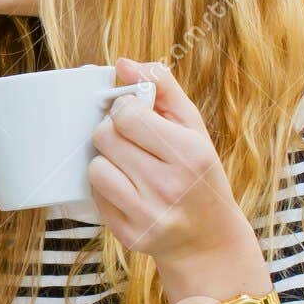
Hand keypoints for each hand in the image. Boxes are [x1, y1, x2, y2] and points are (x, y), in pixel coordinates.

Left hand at [86, 57, 250, 266]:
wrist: (208, 239)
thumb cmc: (199, 174)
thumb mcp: (193, 128)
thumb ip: (162, 88)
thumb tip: (123, 64)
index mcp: (189, 153)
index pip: (127, 114)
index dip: (123, 109)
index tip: (134, 116)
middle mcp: (169, 185)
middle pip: (105, 137)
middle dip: (111, 131)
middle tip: (129, 140)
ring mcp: (148, 214)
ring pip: (95, 167)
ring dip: (105, 161)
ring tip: (128, 166)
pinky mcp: (129, 236)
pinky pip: (96, 196)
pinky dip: (106, 188)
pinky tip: (127, 189)